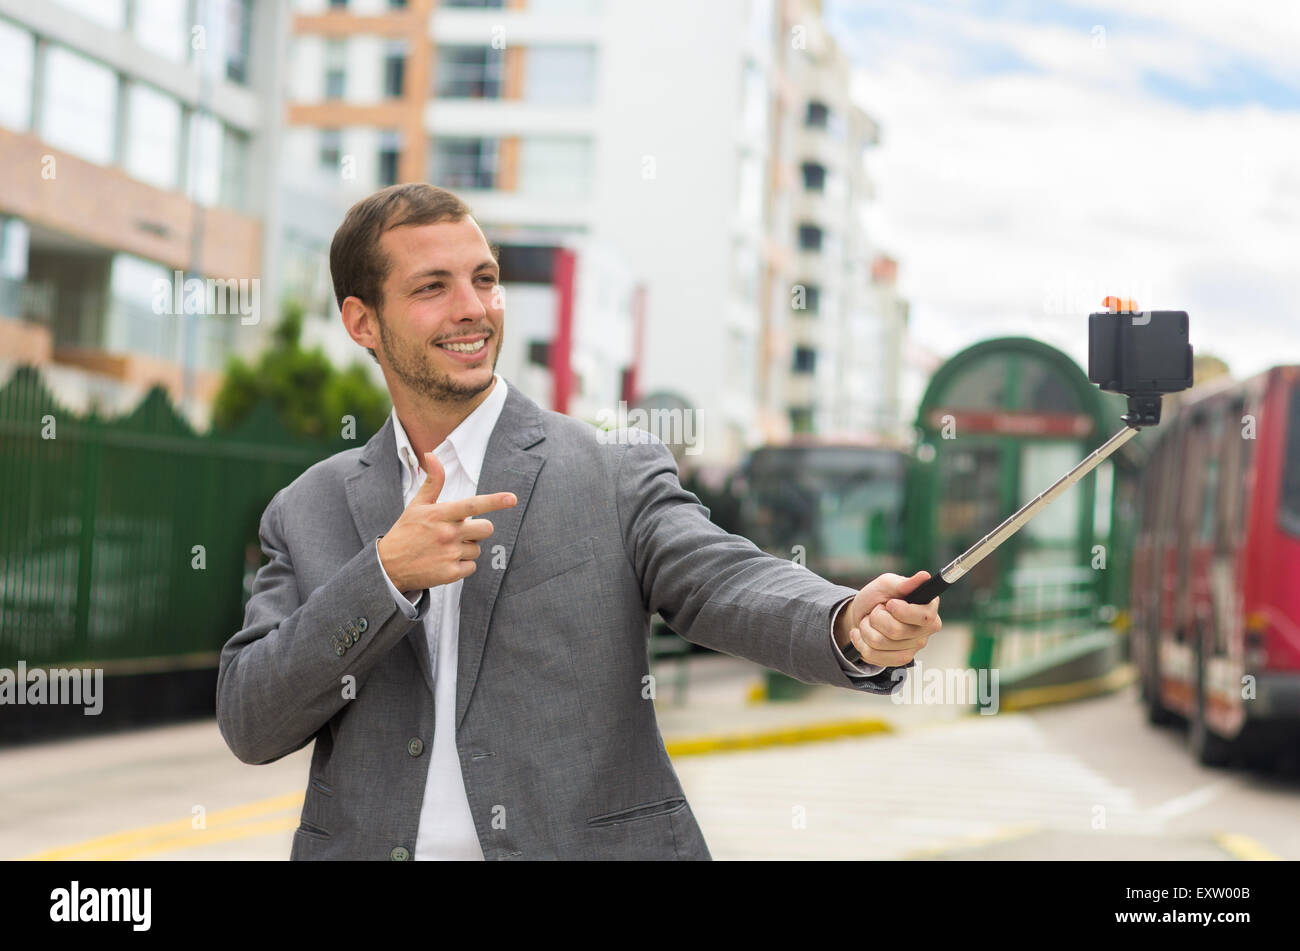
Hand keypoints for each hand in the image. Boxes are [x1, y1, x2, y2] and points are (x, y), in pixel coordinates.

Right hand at [377, 450, 516, 591]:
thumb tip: (431, 455)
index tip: (512, 499)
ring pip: (477, 549)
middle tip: (460, 532)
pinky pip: (471, 567)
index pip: (472, 505)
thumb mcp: (417, 505)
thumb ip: (432, 481)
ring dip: (467, 549)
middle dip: (478, 529)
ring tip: (445, 548)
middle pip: (486, 529)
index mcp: (440, 514)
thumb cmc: (406, 531)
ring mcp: (449, 554)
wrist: (388, 566)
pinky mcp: (450, 574)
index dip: (494, 501)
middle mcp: (447, 534)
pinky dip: (462, 566)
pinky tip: (445, 562)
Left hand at [835, 570, 941, 666]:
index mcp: (929, 607)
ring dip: (866, 629)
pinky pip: (874, 656)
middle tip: (876, 611)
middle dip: (876, 617)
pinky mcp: (901, 659)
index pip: (924, 617)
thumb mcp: (886, 584)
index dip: (901, 611)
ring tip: (869, 621)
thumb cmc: (878, 596)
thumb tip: (924, 576)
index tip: (890, 603)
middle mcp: (927, 629)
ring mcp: (915, 646)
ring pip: (881, 643)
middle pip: (896, 631)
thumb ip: (904, 583)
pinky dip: (861, 642)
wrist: (862, 614)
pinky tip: (862, 634)